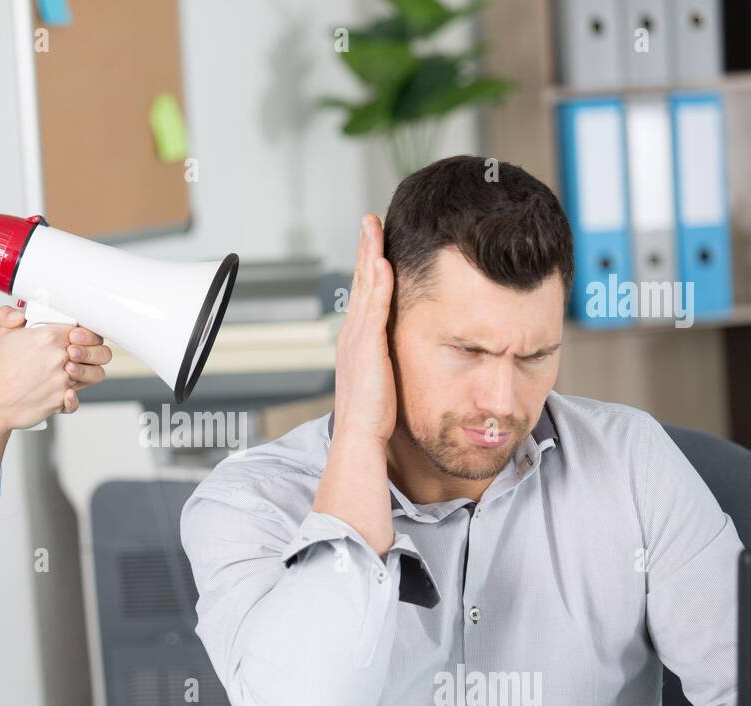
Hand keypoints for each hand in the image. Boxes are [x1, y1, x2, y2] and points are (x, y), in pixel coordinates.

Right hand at [0, 306, 110, 429]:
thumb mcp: (1, 334)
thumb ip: (10, 317)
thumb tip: (20, 314)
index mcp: (49, 336)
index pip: (84, 328)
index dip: (86, 332)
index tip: (79, 336)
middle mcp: (59, 358)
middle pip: (98, 351)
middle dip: (93, 351)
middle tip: (79, 353)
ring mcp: (62, 380)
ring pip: (93, 375)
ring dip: (87, 373)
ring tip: (71, 371)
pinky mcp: (60, 400)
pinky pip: (77, 400)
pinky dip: (73, 398)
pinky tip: (66, 393)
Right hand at [333, 213, 397, 445]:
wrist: (361, 438)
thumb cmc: (374, 421)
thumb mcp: (382, 384)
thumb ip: (388, 365)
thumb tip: (398, 361)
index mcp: (356, 343)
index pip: (364, 296)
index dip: (368, 268)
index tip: (374, 244)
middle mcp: (352, 335)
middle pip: (361, 282)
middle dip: (365, 249)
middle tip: (370, 221)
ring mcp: (358, 338)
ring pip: (365, 286)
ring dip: (369, 254)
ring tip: (374, 227)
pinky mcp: (368, 345)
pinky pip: (375, 305)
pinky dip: (378, 280)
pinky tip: (383, 260)